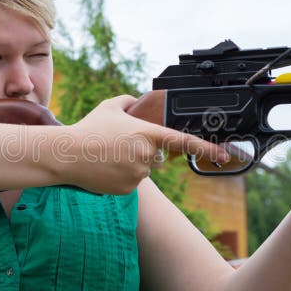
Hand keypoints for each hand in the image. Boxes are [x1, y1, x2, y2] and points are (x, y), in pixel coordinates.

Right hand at [56, 95, 229, 194]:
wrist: (66, 155)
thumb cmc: (88, 128)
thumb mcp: (110, 106)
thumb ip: (130, 101)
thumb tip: (138, 102)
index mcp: (147, 134)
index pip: (183, 142)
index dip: (206, 148)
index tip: (224, 155)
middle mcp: (147, 155)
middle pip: (156, 155)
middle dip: (143, 150)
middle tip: (118, 144)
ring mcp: (138, 175)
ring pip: (144, 169)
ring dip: (131, 163)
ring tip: (108, 156)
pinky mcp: (128, 190)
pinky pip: (132, 182)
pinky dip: (121, 176)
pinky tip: (105, 169)